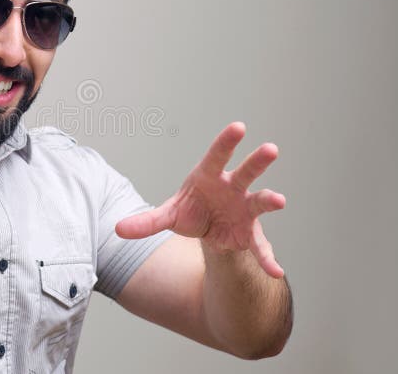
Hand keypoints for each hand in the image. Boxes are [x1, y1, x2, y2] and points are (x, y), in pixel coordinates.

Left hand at [115, 122, 285, 277]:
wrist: (208, 232)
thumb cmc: (192, 211)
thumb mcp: (168, 216)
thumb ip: (146, 222)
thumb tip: (118, 229)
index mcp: (209, 177)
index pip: (216, 156)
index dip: (226, 142)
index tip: (239, 127)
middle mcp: (231, 188)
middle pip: (245, 172)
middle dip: (257, 161)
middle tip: (271, 149)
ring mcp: (244, 209)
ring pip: (259, 200)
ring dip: (269, 200)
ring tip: (279, 200)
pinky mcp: (249, 233)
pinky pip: (259, 246)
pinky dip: (266, 258)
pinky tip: (275, 271)